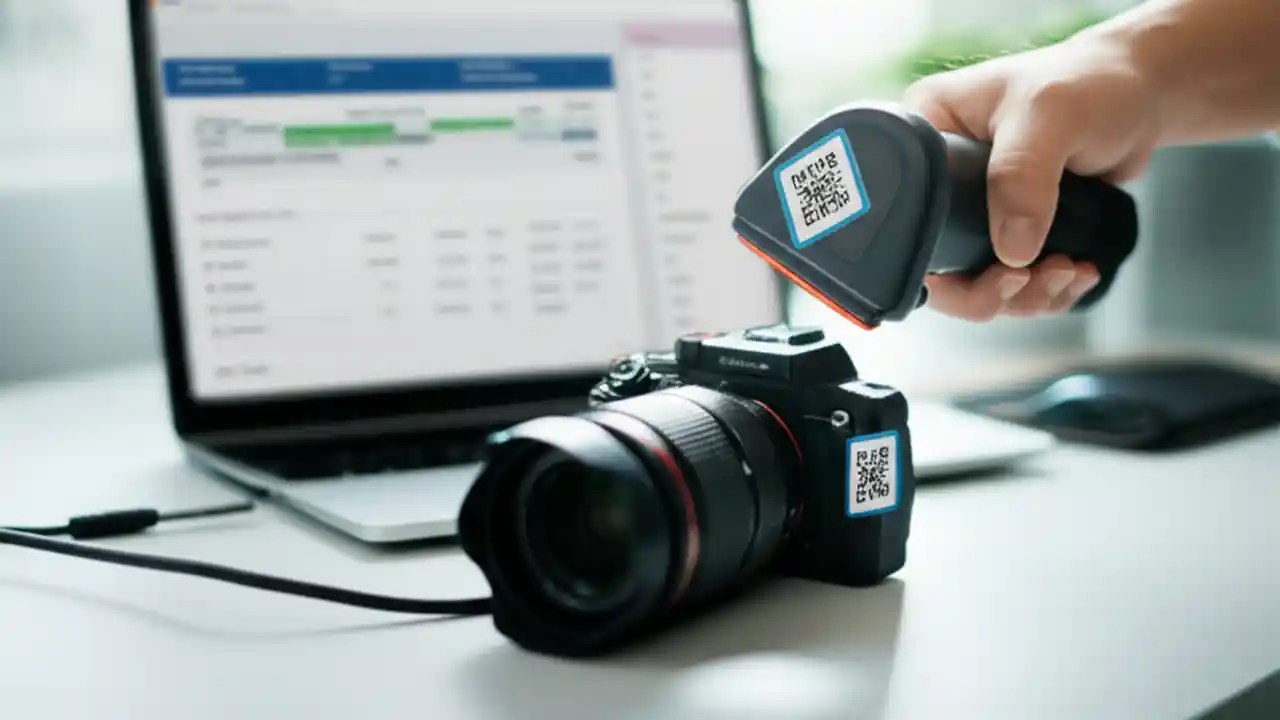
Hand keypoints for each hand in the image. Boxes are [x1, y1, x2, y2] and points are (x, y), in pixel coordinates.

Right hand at [904, 29, 1161, 320]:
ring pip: (979, 283)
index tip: (988, 270)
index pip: (903, 214)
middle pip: (937, 266)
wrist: (1140, 93)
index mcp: (925, 138)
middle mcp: (941, 180)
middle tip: (1029, 281)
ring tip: (1068, 270)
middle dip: (990, 290)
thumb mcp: (1048, 117)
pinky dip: (1047, 292)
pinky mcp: (1009, 229)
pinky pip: (1014, 284)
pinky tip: (1078, 271)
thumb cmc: (1088, 82)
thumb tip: (1011, 253)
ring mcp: (974, 209)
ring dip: (1027, 295)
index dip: (933, 260)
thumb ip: (1022, 178)